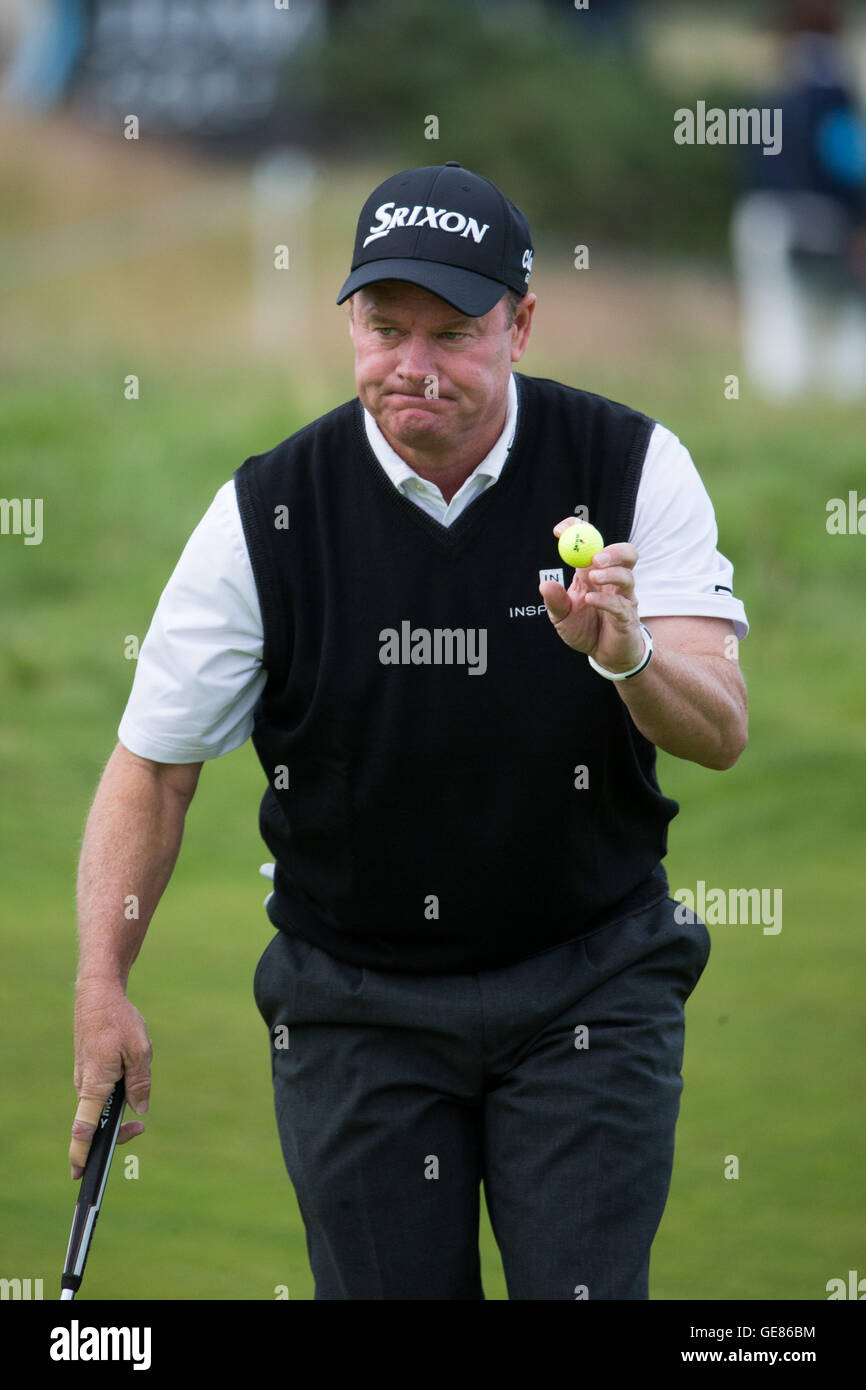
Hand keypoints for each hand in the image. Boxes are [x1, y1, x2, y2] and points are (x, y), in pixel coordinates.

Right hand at [70, 982, 151, 1178]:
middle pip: (94, 1123)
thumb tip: (140, 1110)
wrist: (98, 994)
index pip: (83, 1128)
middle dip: (116, 1134)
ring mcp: (85, 1078)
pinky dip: (114, 1097)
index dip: (80, 1154)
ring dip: (118, 1112)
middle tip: (140, 1129)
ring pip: (100, 1107)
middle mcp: (84, 1085)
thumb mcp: (140, 1051)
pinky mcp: (89, 1071)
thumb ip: (140, 1083)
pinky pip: (100, 1093)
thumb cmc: (118, 1021)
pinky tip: (128, 1080)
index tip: (80, 1174)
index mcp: (94, 1084)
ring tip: (137, 1107)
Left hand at [539, 519, 645, 672]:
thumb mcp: (562, 617)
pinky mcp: (628, 617)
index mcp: (593, 575)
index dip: (578, 532)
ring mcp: (623, 598)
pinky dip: (606, 600)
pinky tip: (591, 600)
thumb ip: (554, 601)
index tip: (560, 530)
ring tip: (594, 577)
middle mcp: (612, 582)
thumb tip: (545, 584)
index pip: (592, 544)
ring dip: (611, 573)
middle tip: (595, 557)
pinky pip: (621, 604)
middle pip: (625, 553)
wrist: (605, 658)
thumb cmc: (585, 631)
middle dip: (612, 550)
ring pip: (628, 575)